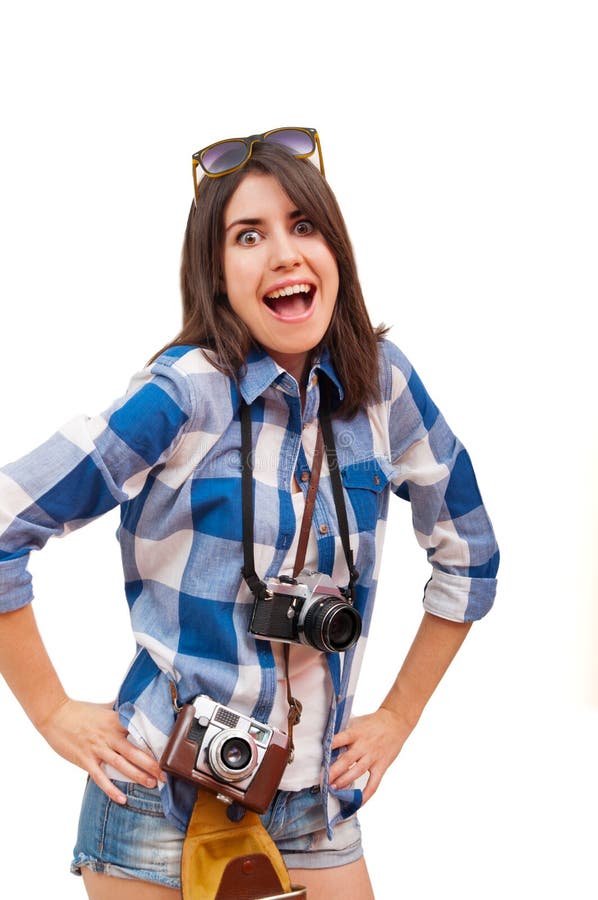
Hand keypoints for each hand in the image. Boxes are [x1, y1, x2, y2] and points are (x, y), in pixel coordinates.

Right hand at [37, 698, 165, 804]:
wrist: (55, 714)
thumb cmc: (79, 710)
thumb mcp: (103, 706)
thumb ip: (118, 709)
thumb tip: (131, 706)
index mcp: (116, 721)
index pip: (139, 732)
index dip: (154, 742)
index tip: (167, 751)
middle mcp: (110, 736)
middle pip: (135, 752)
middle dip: (152, 764)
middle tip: (165, 774)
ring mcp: (98, 749)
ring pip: (122, 765)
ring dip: (138, 775)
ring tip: (152, 784)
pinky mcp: (85, 760)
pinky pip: (101, 778)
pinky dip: (112, 789)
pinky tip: (122, 798)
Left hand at [329, 707, 411, 804]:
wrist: (395, 722)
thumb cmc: (373, 723)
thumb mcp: (357, 722)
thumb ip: (344, 733)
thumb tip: (327, 742)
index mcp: (355, 733)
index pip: (339, 739)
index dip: (328, 748)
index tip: (319, 758)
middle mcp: (363, 745)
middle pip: (346, 759)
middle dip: (333, 771)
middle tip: (323, 780)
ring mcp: (372, 757)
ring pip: (357, 772)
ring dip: (344, 781)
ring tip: (334, 789)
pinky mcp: (381, 766)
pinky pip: (373, 784)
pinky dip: (366, 795)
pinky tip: (358, 803)